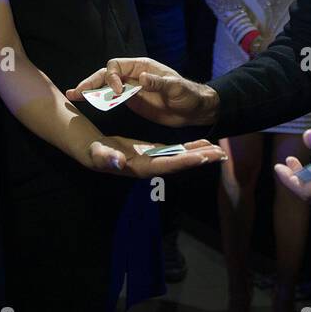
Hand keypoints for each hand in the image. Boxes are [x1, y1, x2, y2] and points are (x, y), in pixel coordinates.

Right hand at [66, 57, 218, 127]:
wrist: (195, 110)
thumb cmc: (189, 95)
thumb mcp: (176, 88)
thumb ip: (159, 83)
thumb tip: (141, 78)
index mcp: (141, 67)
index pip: (116, 66)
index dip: (111, 77)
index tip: (116, 92)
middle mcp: (132, 75)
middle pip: (105, 75)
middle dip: (91, 82)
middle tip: (76, 92)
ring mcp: (130, 89)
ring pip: (105, 87)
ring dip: (90, 91)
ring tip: (73, 98)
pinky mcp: (131, 101)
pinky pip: (111, 99)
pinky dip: (98, 101)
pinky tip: (85, 105)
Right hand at [87, 136, 225, 176]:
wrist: (89, 150)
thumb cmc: (91, 151)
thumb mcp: (96, 153)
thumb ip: (106, 157)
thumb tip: (119, 162)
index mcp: (139, 167)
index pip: (166, 164)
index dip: (184, 161)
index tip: (202, 158)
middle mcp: (150, 166)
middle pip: (179, 163)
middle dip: (200, 159)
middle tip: (222, 154)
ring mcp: (152, 159)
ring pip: (180, 157)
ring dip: (199, 154)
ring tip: (219, 150)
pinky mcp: (152, 152)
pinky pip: (175, 151)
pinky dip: (189, 148)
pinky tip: (201, 144)